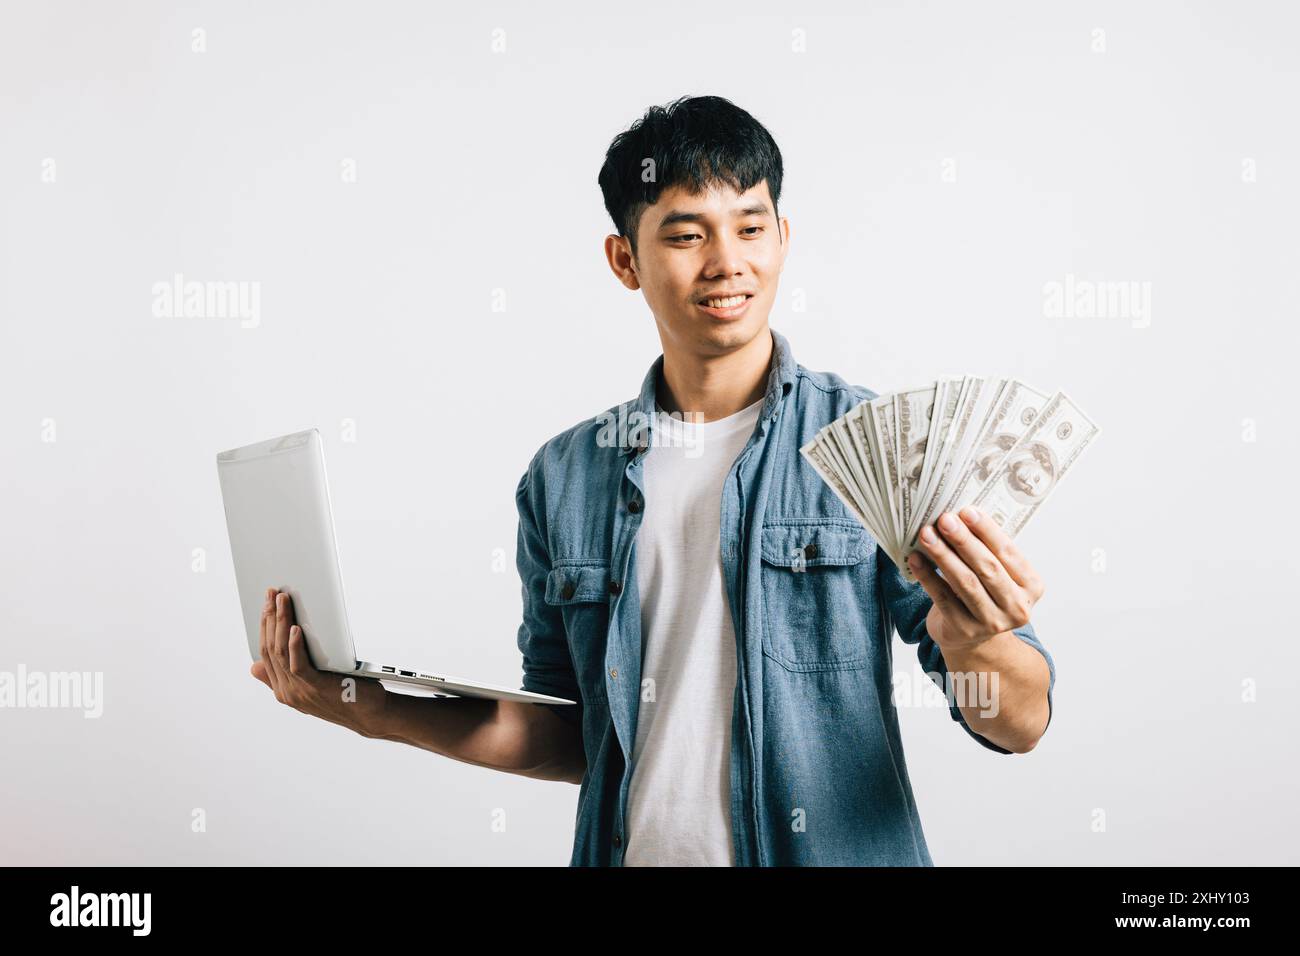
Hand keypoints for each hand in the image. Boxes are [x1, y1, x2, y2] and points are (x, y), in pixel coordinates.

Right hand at [250, 587, 389, 735]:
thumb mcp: (309, 685)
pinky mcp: (315, 688)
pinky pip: (298, 664)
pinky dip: (295, 645)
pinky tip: (296, 628)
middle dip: (270, 618)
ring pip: (281, 652)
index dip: (264, 626)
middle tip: (272, 594)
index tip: (266, 604)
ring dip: (281, 623)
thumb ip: (285, 674)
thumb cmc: (345, 694)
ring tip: (283, 601)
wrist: (370, 715)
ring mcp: (299, 691)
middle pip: (270, 649)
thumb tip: (255, 666)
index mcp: (283, 689)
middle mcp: (287, 691)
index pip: (265, 652)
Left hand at [906, 507, 1045, 652]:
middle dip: (964, 541)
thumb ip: (988, 550)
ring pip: (965, 583)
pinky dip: (927, 577)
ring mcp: (992, 623)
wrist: (974, 640)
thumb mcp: (998, 574)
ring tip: (926, 534)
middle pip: (987, 568)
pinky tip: (915, 559)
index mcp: (1031, 586)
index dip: (988, 531)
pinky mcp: (965, 631)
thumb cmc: (985, 594)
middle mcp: (1017, 607)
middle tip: (944, 519)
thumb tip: (959, 515)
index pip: (1009, 553)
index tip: (967, 511)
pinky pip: (943, 599)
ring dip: (943, 556)